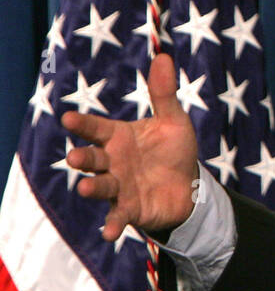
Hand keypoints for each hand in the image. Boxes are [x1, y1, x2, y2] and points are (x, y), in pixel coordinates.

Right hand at [60, 54, 199, 241]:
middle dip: (83, 158)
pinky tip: (110, 234)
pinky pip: (118, 217)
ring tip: (86, 188)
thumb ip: (164, 93)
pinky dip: (112, 225)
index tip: (68, 118)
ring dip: (93, 188)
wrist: (190, 186)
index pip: (96, 128)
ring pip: (101, 186)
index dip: (83, 123)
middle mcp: (113, 162)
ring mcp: (119, 186)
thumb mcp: (173, 121)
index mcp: (118, 138)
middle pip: (92, 158)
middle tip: (76, 157)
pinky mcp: (129, 208)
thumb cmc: (174, 151)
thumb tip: (164, 56)